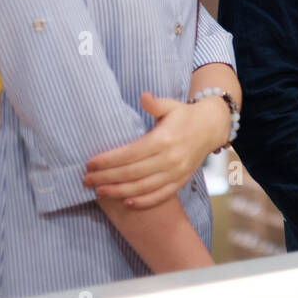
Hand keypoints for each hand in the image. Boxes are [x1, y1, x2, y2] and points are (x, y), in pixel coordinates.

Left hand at [83, 91, 229, 208]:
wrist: (211, 128)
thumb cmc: (184, 115)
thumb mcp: (170, 106)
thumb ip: (154, 103)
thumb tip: (143, 96)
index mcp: (164, 139)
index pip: (129, 154)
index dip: (108, 161)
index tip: (89, 164)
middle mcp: (170, 158)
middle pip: (132, 173)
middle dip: (106, 178)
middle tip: (86, 179)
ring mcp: (176, 172)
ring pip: (143, 187)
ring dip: (119, 191)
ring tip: (99, 192)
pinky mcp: (181, 181)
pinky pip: (161, 195)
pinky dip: (143, 201)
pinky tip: (126, 202)